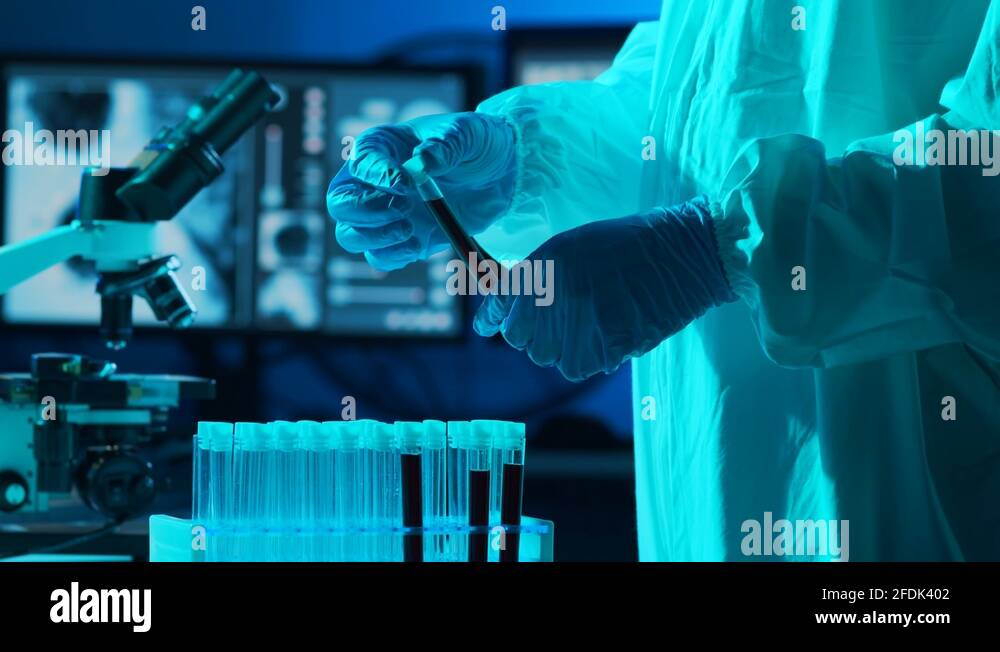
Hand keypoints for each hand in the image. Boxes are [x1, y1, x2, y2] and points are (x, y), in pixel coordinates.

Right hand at [327, 112, 516, 269]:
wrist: (502, 175)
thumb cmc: (478, 144)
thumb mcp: (469, 133)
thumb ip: (446, 143)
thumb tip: (423, 161)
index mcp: (384, 147)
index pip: (361, 161)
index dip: (376, 176)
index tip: (406, 184)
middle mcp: (375, 182)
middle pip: (340, 203)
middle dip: (363, 212)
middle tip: (402, 210)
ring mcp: (386, 214)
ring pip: (350, 235)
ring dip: (374, 237)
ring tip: (409, 227)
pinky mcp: (404, 239)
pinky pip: (379, 257)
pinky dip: (393, 256)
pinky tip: (416, 243)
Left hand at [473, 198, 736, 380]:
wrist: (681, 255)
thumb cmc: (628, 246)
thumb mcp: (572, 247)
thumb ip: (538, 276)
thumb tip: (509, 311)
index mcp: (540, 270)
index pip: (500, 306)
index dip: (493, 318)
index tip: (486, 327)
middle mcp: (549, 300)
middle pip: (523, 340)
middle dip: (541, 332)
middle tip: (574, 314)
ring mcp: (573, 328)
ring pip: (552, 357)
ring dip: (570, 345)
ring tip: (601, 317)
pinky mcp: (600, 350)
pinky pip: (581, 365)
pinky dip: (595, 355)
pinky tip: (614, 331)